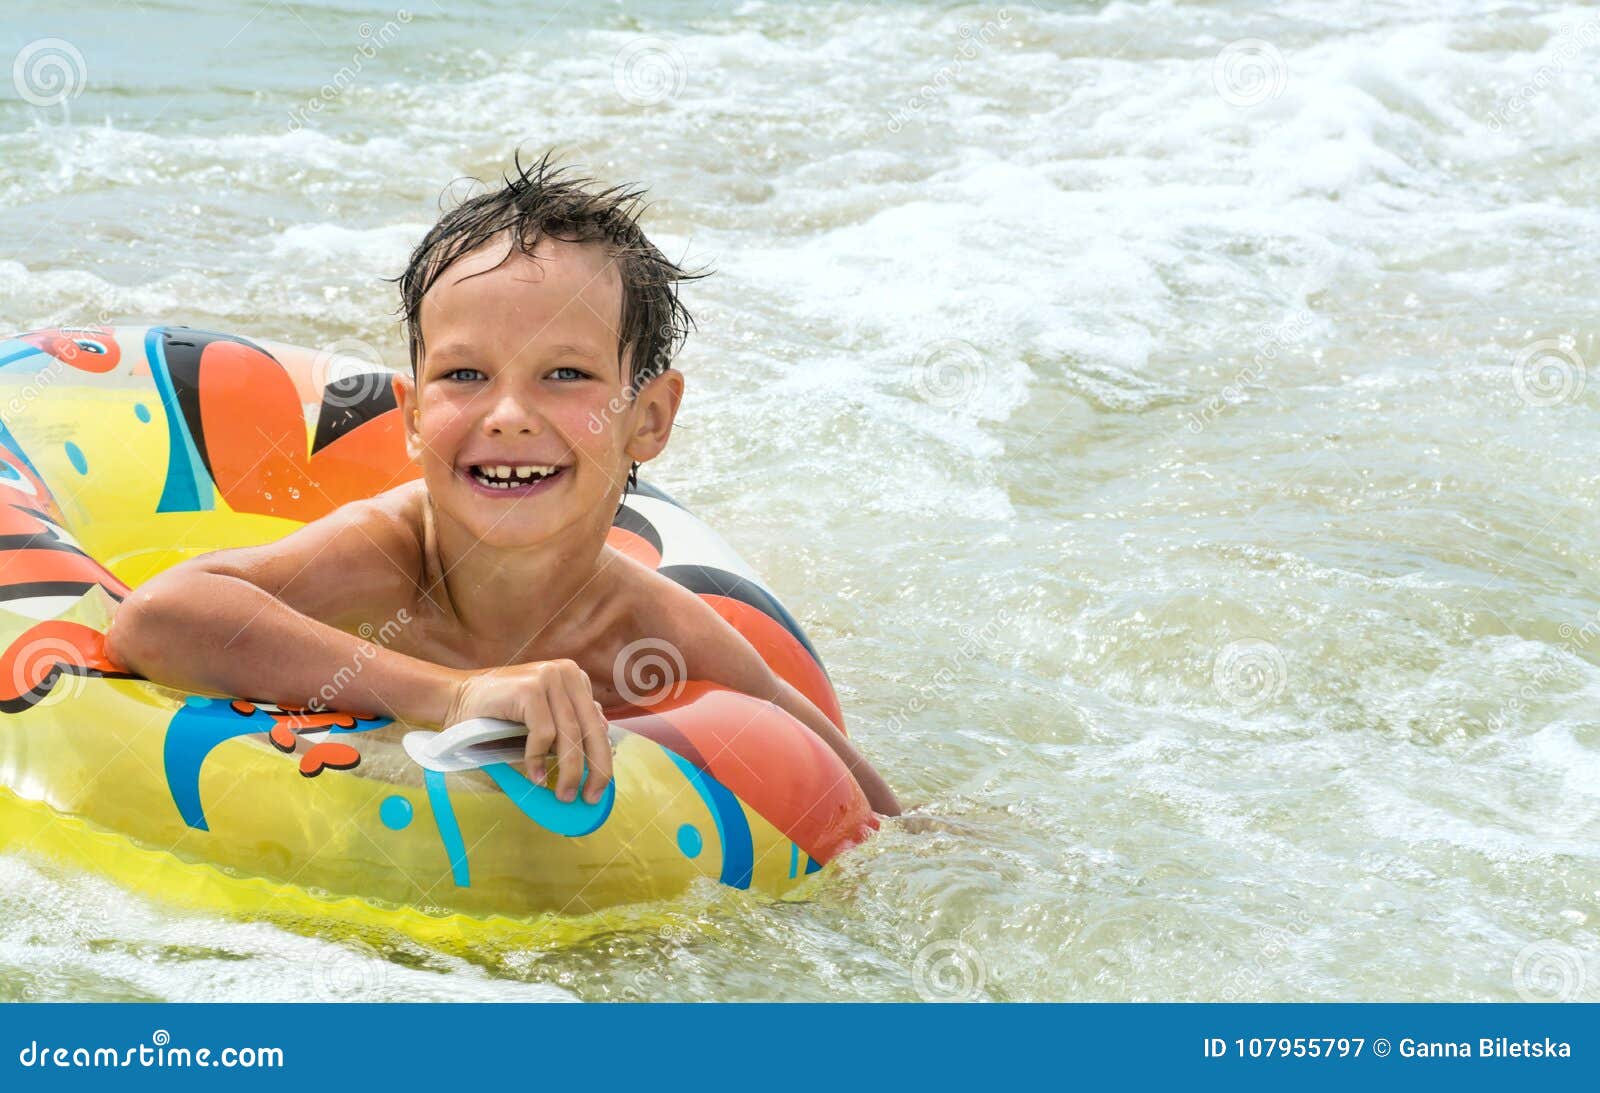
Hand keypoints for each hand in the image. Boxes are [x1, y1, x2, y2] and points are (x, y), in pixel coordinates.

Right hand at [442, 660, 612, 803]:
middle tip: (590, 797)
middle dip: (596, 769)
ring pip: (570, 734)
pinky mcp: (530, 688)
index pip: (597, 724)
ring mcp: (549, 678)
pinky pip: (544, 733)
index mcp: (575, 679)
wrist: (454, 698)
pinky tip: (535, 776)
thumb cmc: (499, 716)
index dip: (603, 758)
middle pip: (591, 729)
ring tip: (563, 794)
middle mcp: (566, 673)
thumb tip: (599, 763)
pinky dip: (539, 759)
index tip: (599, 787)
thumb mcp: (542, 721)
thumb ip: (569, 730)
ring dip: (568, 771)